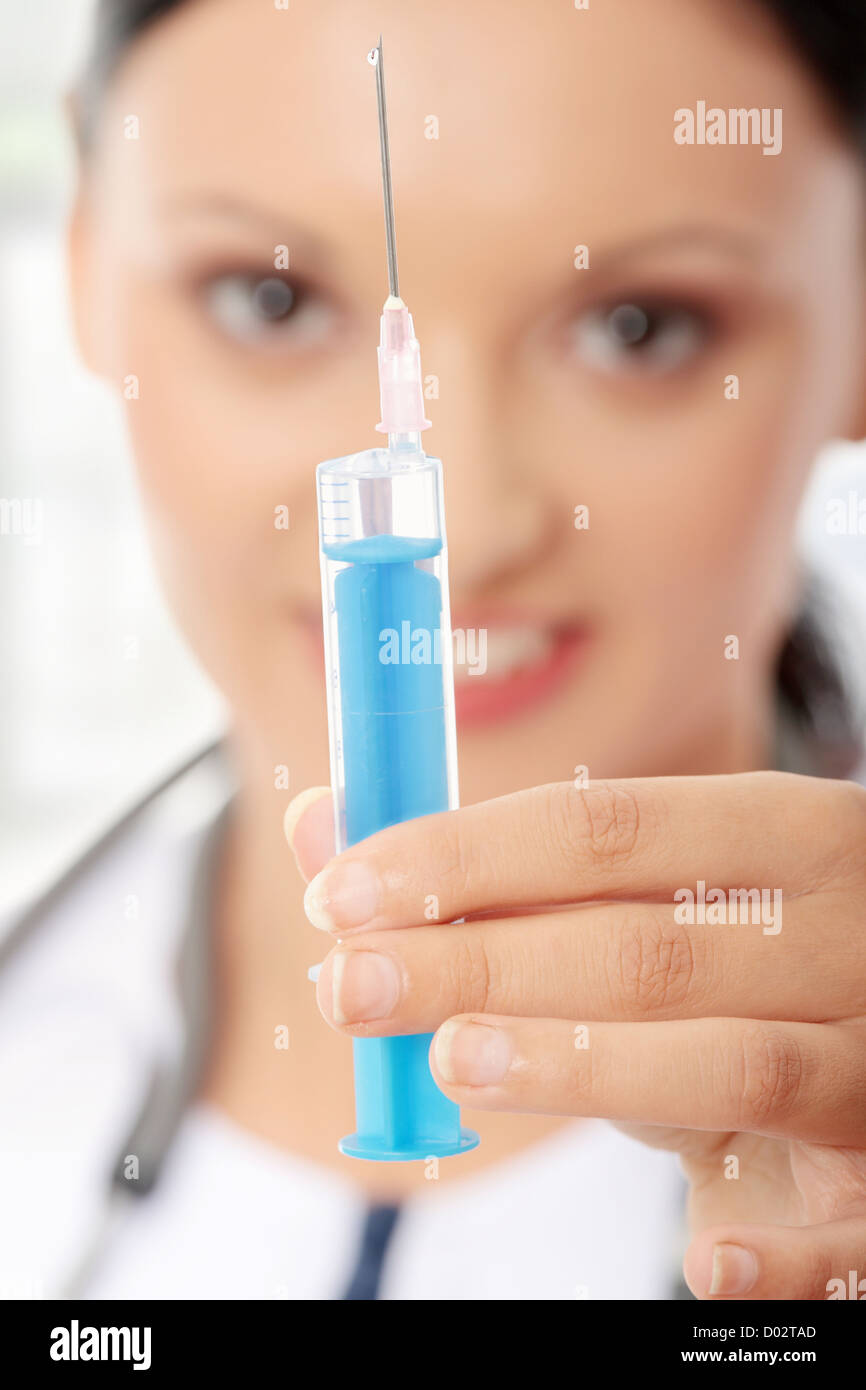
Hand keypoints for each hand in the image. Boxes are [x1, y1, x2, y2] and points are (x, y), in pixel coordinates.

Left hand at [285, 772, 865, 1299]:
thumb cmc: (728, 958)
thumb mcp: (637, 897)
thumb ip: (486, 868)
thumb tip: (316, 823)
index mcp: (784, 836)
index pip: (607, 827)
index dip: (465, 855)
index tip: (342, 889)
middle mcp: (842, 939)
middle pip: (648, 948)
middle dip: (481, 963)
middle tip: (352, 986)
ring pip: (735, 1066)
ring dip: (585, 1068)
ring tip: (452, 1061)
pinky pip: (850, 1234)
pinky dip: (780, 1257)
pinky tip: (700, 1262)